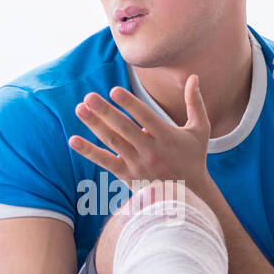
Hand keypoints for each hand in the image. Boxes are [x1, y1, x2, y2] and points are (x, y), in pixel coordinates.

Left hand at [69, 77, 210, 192]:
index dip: (129, 104)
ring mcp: (138, 164)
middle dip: (106, 112)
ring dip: (95, 126)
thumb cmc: (194, 158)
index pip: (145, 117)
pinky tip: (73, 140)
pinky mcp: (127, 175)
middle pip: (125, 129)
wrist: (189, 197)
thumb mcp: (200, 130)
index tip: (114, 91)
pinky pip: (105, 162)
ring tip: (80, 109)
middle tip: (89, 97)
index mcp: (167, 137)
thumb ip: (195, 103)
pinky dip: (89, 151)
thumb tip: (193, 76)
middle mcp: (151, 151)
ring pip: (113, 142)